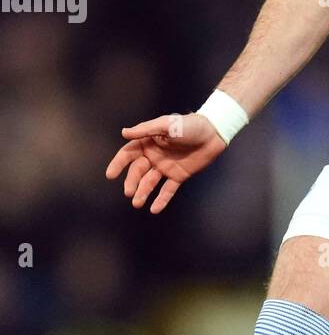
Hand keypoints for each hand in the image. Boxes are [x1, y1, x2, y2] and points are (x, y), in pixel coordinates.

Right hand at [105, 113, 225, 212]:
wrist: (213, 134)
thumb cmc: (189, 125)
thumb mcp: (166, 124)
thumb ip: (145, 130)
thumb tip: (124, 132)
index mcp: (148, 142)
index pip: (128, 154)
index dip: (118, 164)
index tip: (110, 175)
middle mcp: (154, 156)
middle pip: (137, 171)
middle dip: (132, 182)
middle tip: (129, 193)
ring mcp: (165, 167)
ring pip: (150, 182)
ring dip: (142, 193)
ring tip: (137, 203)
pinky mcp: (178, 176)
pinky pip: (167, 190)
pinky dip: (161, 200)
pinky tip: (154, 209)